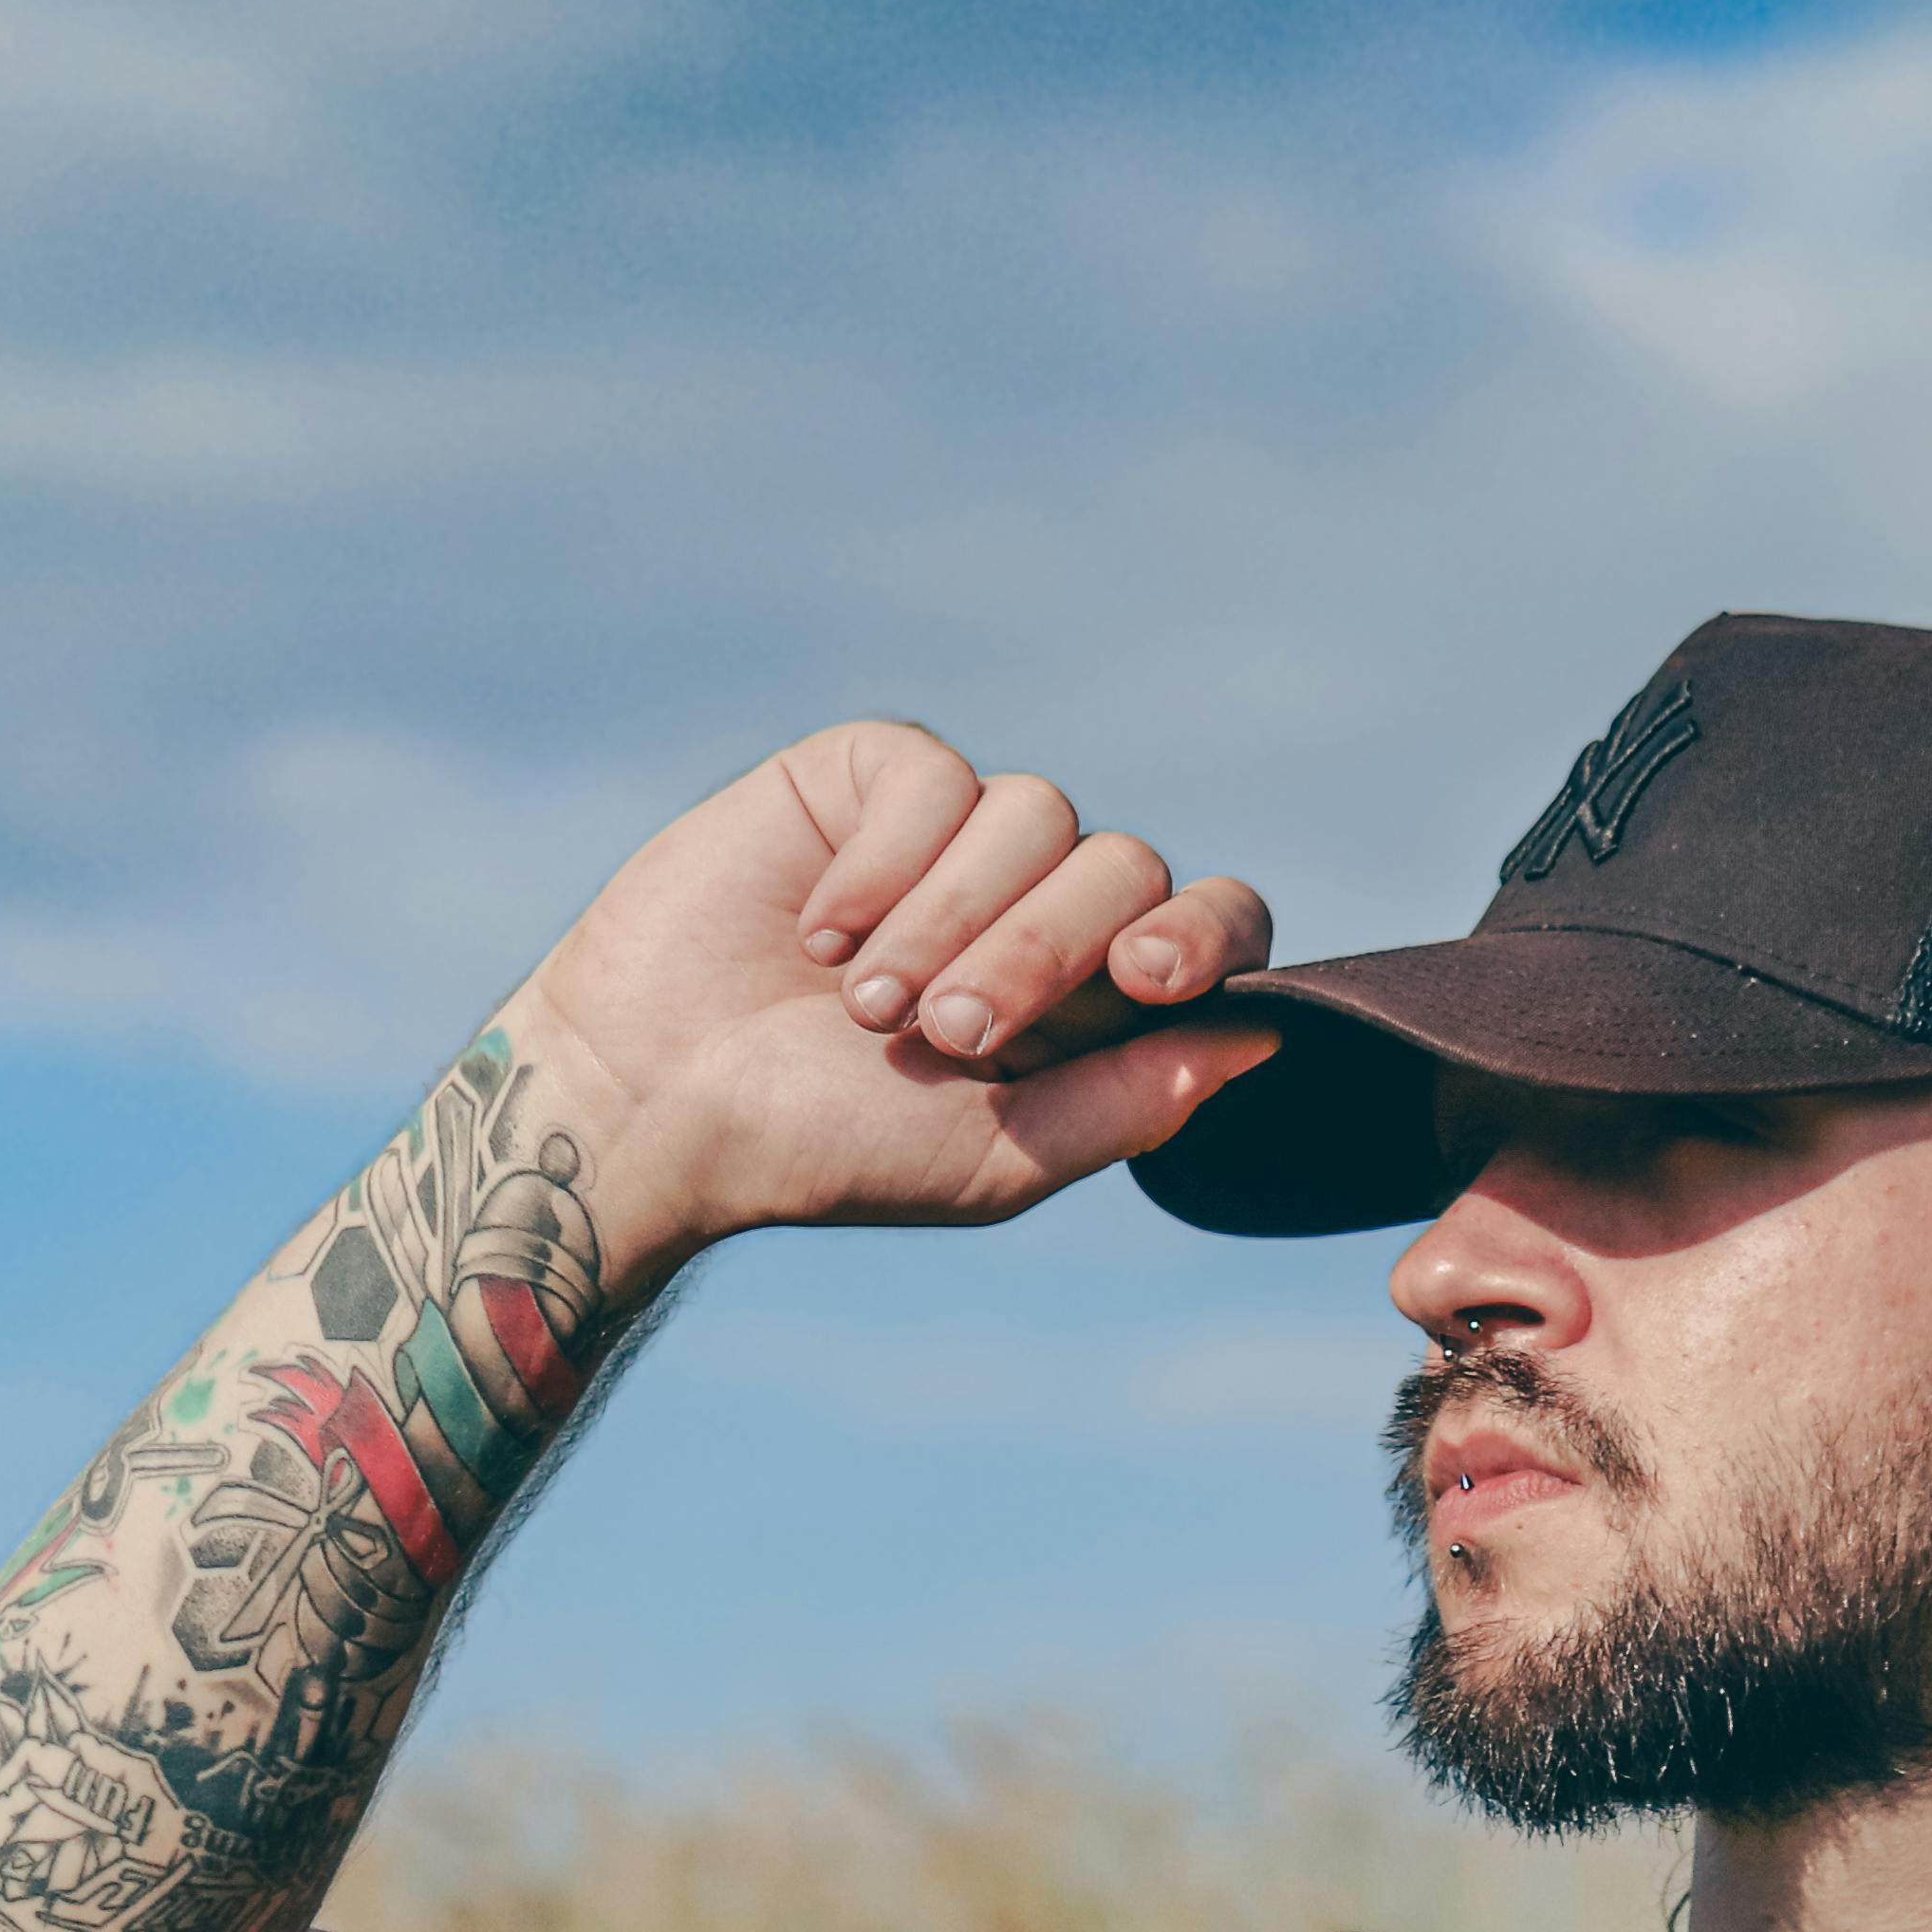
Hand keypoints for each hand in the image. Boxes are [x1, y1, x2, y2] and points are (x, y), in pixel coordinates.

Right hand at [512, 722, 1278, 1261]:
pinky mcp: (869, 780)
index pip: (1209, 926)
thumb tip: (1270, 1037)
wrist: (660, 1102)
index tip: (1148, 975)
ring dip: (954, 919)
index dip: (1203, 934)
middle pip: (1123, 867)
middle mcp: (1038, 902)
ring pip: (1035, 813)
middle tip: (950, 1035)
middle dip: (1044, 951)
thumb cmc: (826, 1147)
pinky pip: (935, 775)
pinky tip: (820, 933)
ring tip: (867, 1007)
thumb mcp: (998, 1156)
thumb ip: (1132, 1101)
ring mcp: (955, 837)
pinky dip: (886, 862)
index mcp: (1092, 994)